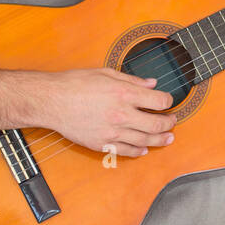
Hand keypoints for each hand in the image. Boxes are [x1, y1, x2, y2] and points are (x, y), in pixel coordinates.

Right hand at [42, 67, 178, 157]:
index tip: (168, 102)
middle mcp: (121, 114)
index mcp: (124, 93)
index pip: (159, 101)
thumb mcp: (106, 73)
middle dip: (169, 123)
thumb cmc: (75, 84)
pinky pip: (125, 151)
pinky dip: (138, 152)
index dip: (168, 101)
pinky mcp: (101, 144)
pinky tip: (144, 149)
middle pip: (157, 124)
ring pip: (144, 141)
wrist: (51, 101)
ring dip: (159, 140)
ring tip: (168, 138)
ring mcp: (112, 132)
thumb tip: (151, 84)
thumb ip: (132, 80)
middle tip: (173, 121)